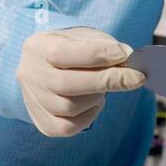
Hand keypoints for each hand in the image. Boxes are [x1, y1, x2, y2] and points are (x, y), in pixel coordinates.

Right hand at [16, 27, 145, 136]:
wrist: (51, 66)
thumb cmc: (74, 49)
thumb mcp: (87, 38)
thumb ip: (105, 47)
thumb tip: (127, 60)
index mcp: (38, 46)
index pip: (62, 53)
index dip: (96, 55)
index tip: (125, 55)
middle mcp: (29, 74)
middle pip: (66, 85)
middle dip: (106, 81)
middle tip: (136, 77)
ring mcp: (33, 100)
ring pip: (68, 107)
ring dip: (96, 98)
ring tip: (103, 88)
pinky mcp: (41, 122)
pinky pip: (67, 128)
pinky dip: (88, 117)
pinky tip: (94, 103)